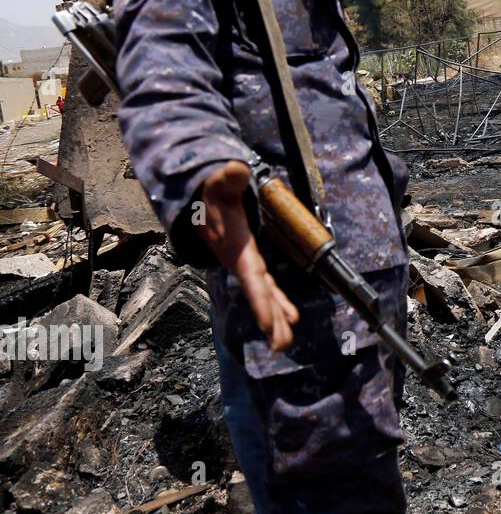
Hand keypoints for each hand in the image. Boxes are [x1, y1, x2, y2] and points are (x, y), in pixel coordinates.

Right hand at [197, 160, 299, 350]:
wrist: (198, 199)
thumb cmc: (210, 192)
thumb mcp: (218, 182)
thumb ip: (227, 177)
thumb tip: (234, 168)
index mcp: (237, 247)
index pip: (252, 277)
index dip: (261, 300)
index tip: (269, 324)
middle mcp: (241, 260)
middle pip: (260, 293)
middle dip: (270, 319)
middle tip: (282, 345)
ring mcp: (246, 263)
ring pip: (264, 294)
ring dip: (275, 317)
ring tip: (286, 342)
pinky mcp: (251, 261)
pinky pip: (266, 287)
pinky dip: (277, 302)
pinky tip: (290, 318)